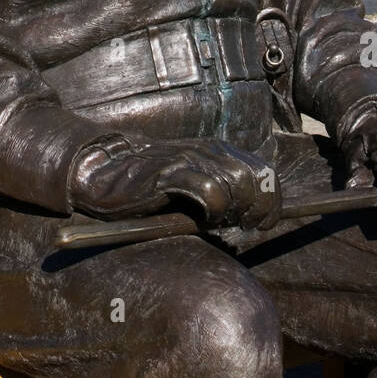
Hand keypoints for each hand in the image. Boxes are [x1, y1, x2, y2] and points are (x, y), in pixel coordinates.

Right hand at [69, 137, 281, 231]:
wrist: (105, 169)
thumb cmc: (149, 183)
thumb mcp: (191, 180)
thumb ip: (220, 189)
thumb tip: (251, 217)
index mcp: (218, 151)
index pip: (264, 172)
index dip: (271, 202)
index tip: (263, 224)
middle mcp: (208, 151)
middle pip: (257, 178)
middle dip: (259, 208)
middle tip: (245, 227)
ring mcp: (190, 160)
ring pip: (239, 183)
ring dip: (238, 210)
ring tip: (223, 223)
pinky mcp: (171, 173)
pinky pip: (210, 191)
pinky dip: (214, 210)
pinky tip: (203, 219)